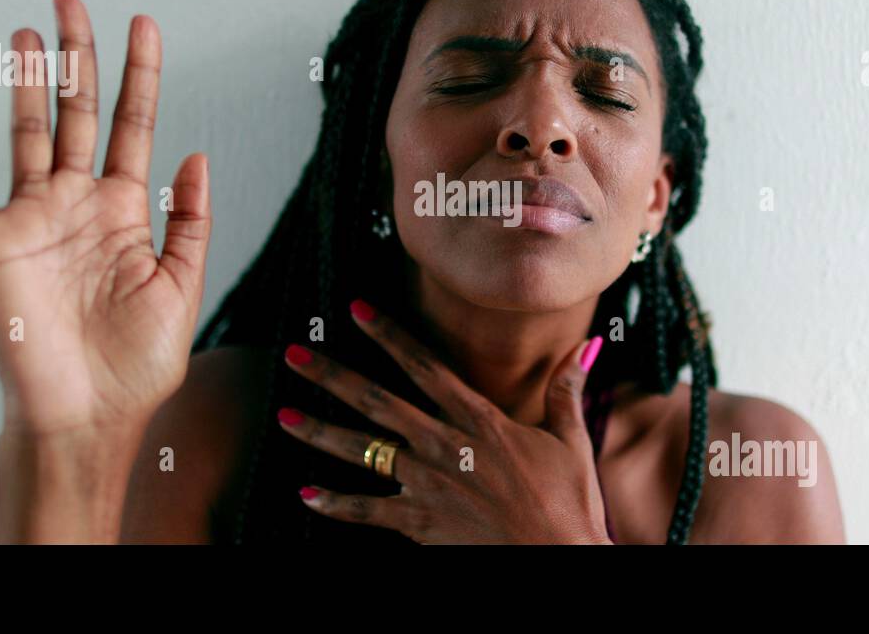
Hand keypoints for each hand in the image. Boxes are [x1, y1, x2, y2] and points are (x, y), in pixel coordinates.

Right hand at [0, 0, 210, 437]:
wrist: (88, 416)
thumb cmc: (137, 364)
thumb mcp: (182, 287)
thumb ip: (191, 222)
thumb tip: (198, 154)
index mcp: (127, 212)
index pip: (135, 126)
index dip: (141, 74)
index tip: (144, 25)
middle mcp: (79, 205)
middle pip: (79, 114)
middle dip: (78, 59)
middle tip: (74, 2)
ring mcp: (35, 220)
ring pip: (26, 135)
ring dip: (23, 85)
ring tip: (26, 34)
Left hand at [276, 300, 611, 543]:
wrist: (559, 560)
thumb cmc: (569, 505)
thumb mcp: (571, 441)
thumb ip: (567, 391)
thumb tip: (585, 348)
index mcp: (479, 419)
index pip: (424, 366)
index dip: (388, 334)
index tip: (357, 309)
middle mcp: (444, 445)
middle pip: (376, 402)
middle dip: (332, 376)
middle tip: (293, 354)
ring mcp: (428, 484)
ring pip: (362, 451)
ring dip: (319, 432)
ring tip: (284, 416)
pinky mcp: (421, 523)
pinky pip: (368, 513)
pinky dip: (335, 504)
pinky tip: (306, 495)